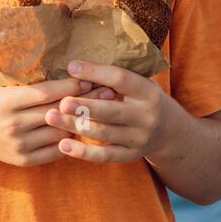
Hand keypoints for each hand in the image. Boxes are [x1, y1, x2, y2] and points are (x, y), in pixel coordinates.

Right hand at [0, 77, 115, 166]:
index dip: (71, 85)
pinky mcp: (24, 160)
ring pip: (60, 133)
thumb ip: (23, 69)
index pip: (46, 93)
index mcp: (7, 101)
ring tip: (101, 112)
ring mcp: (19, 144)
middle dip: (85, 102)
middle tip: (108, 93)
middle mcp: (13, 124)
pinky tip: (82, 130)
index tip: (91, 78)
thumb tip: (50, 45)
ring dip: (80, 123)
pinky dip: (70, 141)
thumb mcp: (0, 81)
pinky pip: (56, 151)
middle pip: (57, 112)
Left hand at [44, 60, 175, 163]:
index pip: (121, 79)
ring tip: (52, 119)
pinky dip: (83, 152)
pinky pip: (104, 155)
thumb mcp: (137, 83)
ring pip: (105, 133)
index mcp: (147, 92)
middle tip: (61, 102)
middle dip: (85, 107)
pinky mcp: (130, 155)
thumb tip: (72, 66)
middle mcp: (146, 116)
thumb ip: (112, 76)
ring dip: (76, 126)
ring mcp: (139, 138)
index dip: (96, 73)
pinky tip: (63, 145)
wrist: (168, 131)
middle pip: (112, 111)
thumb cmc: (141, 99)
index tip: (71, 68)